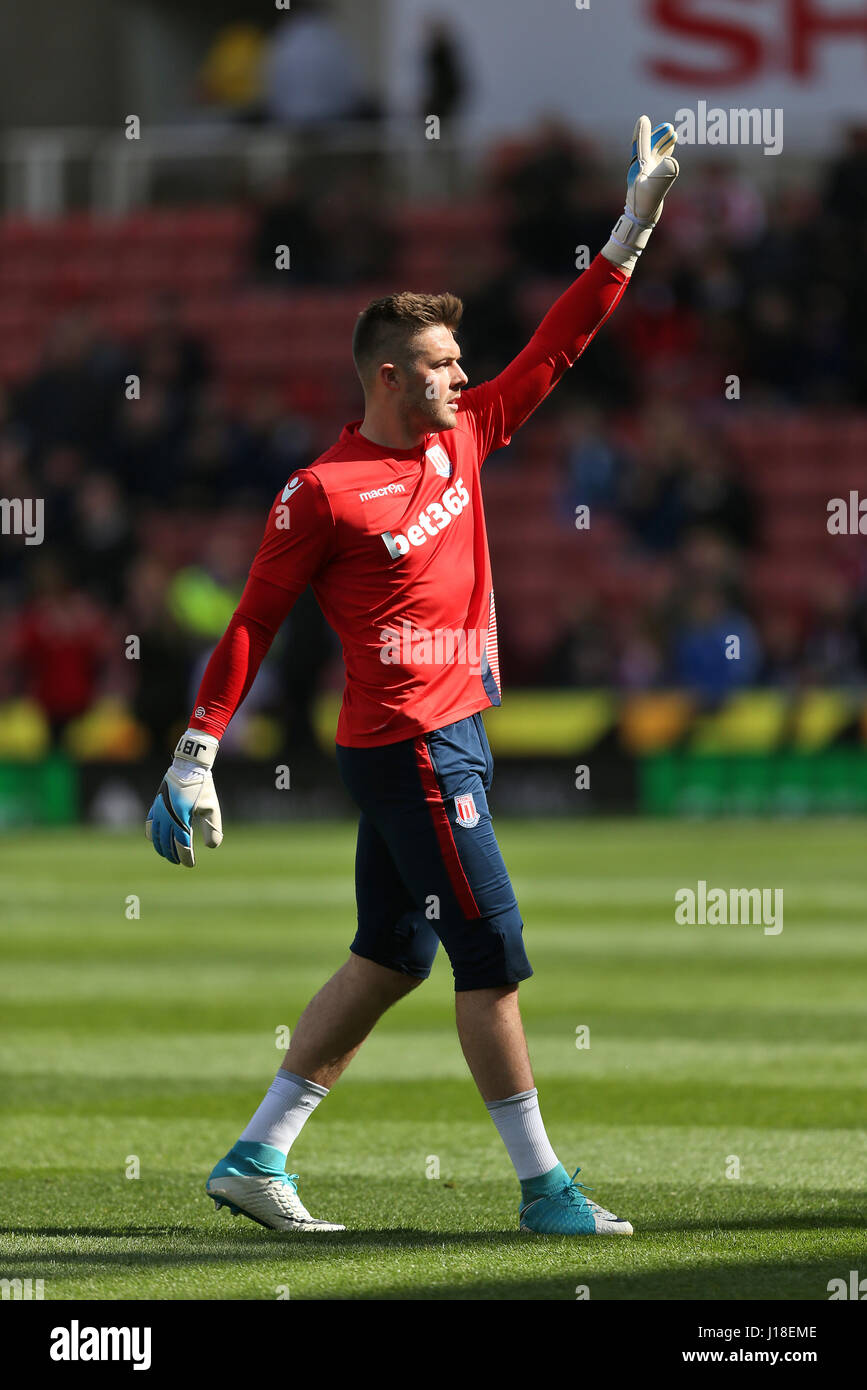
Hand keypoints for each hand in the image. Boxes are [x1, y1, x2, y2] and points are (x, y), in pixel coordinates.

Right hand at [146, 730, 222, 867]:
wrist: (188, 767)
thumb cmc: (203, 787)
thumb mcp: (212, 808)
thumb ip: (212, 828)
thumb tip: (211, 847)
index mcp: (182, 817)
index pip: (182, 844)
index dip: (185, 857)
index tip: (190, 864)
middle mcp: (168, 816)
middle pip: (167, 843)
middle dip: (173, 855)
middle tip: (180, 861)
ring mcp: (159, 811)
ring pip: (156, 836)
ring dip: (161, 848)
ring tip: (168, 855)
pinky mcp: (155, 805)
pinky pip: (150, 824)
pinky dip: (152, 835)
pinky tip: (157, 840)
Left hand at [603, 115, 679, 273]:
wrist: (640, 220)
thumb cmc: (644, 206)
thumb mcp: (654, 191)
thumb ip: (663, 177)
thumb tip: (673, 162)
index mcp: (639, 167)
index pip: (639, 145)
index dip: (642, 132)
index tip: (643, 118)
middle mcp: (641, 167)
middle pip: (648, 145)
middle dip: (657, 135)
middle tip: (668, 128)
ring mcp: (647, 172)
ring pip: (654, 151)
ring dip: (662, 142)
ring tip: (672, 133)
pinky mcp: (653, 178)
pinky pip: (658, 160)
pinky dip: (664, 151)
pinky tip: (671, 146)